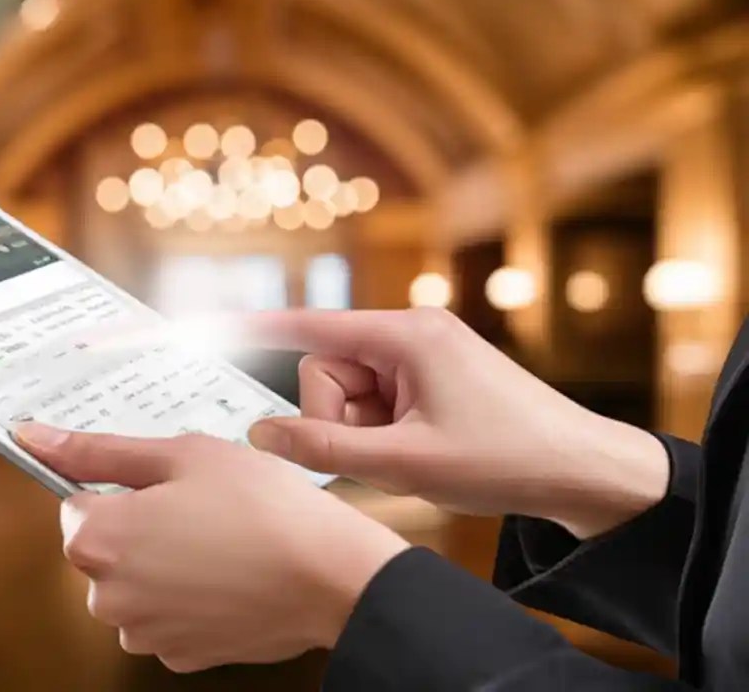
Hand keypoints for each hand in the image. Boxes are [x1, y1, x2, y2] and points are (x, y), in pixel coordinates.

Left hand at [14, 423, 407, 672]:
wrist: (329, 575)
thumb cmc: (263, 508)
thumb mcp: (180, 455)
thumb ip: (98, 451)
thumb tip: (35, 437)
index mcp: (97, 539)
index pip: (75, 504)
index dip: (122, 489)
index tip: (162, 486)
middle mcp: (108, 595)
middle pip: (103, 549)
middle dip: (140, 527)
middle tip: (200, 508)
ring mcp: (143, 632)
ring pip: (135, 585)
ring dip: (164, 565)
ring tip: (220, 541)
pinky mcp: (178, 657)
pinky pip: (167, 617)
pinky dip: (189, 598)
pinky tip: (227, 576)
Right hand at [244, 307, 668, 538]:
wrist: (585, 471)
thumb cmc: (505, 460)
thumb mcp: (405, 463)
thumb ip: (323, 449)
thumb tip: (260, 435)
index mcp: (406, 336)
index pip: (311, 328)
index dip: (258, 328)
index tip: (209, 322)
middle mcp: (411, 334)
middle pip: (328, 373)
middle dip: (339, 420)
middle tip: (381, 457)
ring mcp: (423, 355)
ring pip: (350, 394)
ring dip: (363, 432)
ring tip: (411, 458)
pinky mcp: (432, 377)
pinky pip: (376, 402)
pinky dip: (382, 433)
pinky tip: (420, 453)